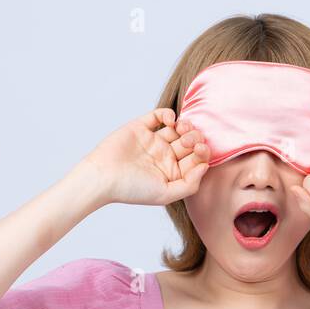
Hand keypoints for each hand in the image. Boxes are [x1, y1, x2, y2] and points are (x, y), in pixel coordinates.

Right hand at [82, 109, 210, 206]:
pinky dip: (169, 114)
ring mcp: (153, 141)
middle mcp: (165, 156)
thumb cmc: (132, 189)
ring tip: (181, 129)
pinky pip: (160, 115)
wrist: (103, 176)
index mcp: (173, 172)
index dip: (203, 152)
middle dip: (195, 138)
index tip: (200, 150)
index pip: (196, 159)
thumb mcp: (165, 194)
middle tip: (188, 141)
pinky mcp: (141, 127)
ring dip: (186, 126)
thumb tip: (205, 166)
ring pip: (179, 128)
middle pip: (190, 142)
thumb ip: (189, 184)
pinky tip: (171, 120)